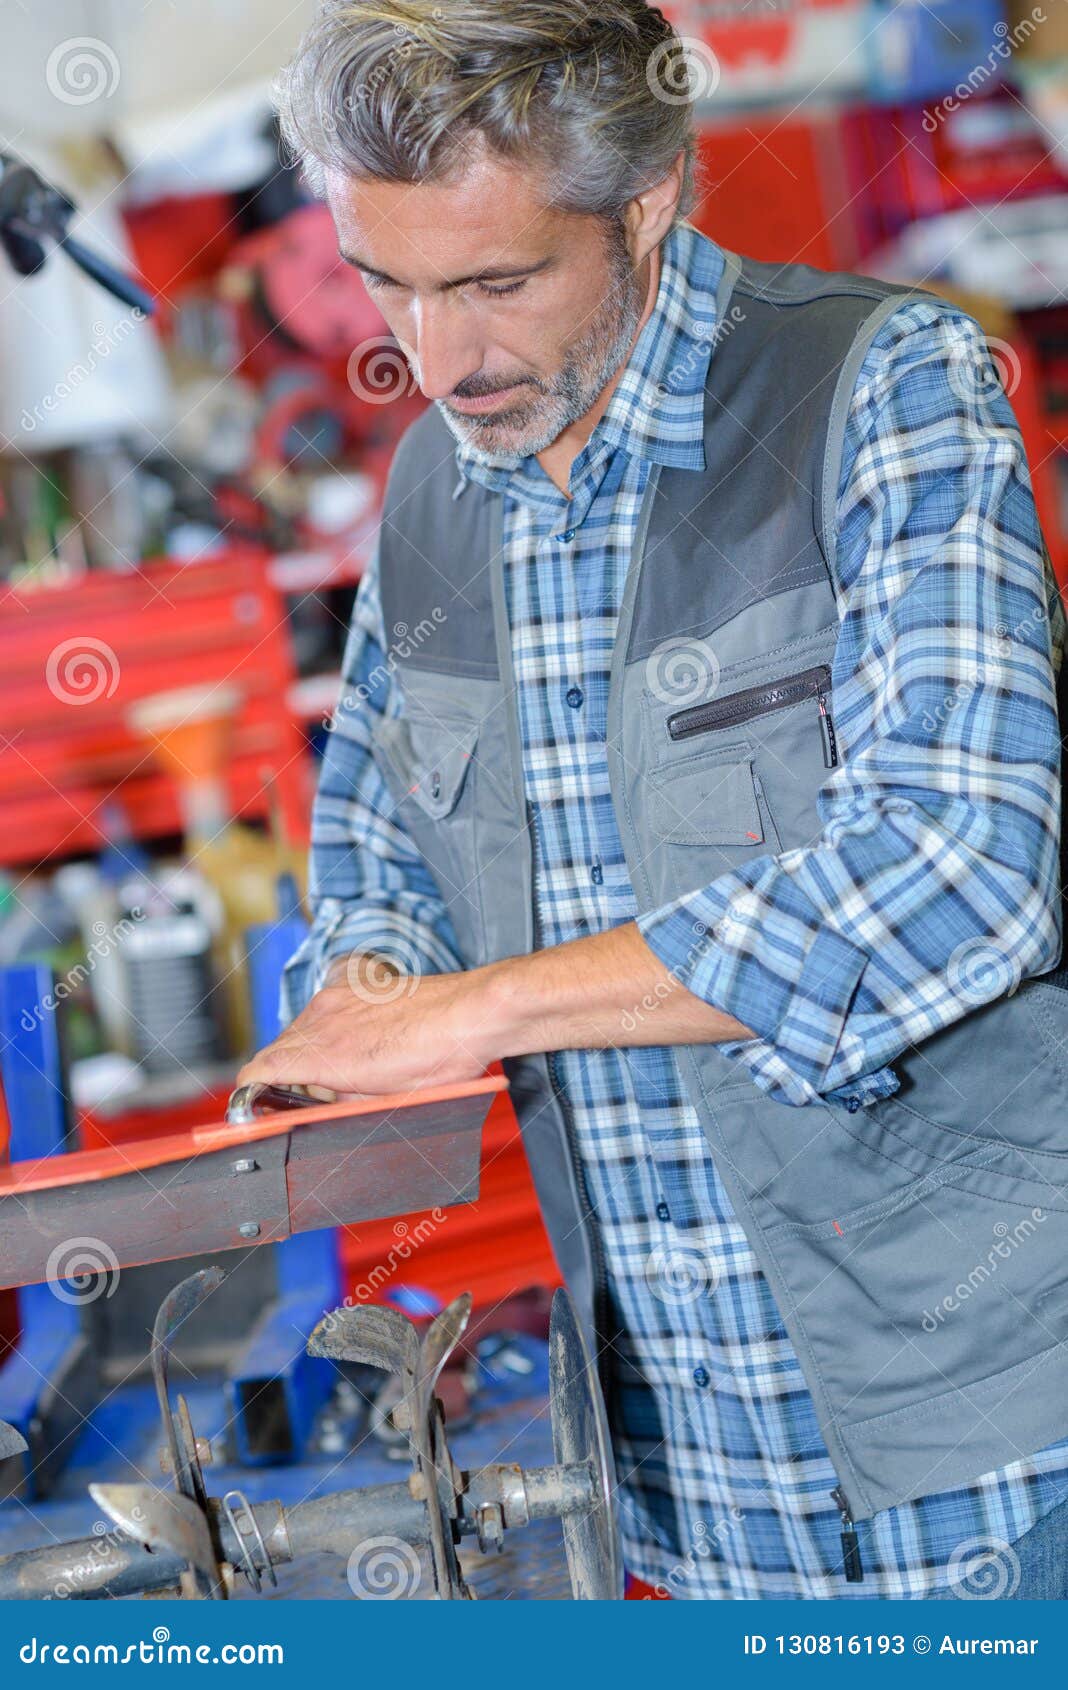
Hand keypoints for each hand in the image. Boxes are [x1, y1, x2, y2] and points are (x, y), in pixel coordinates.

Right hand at [235, 952, 500, 1096]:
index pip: (261, 1069)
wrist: (474, 1014)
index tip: (251, 1104)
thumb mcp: (386, 1101)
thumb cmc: (441, 1058)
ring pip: (303, 1027)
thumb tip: (326, 1105)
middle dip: (288, 1075)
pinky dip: (332, 1025)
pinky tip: (359, 1039)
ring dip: (312, 1049)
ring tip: (347, 1069)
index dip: (251, 1092)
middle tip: (314, 1097)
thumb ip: (342, 1104)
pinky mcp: (357, 982)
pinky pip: (326, 1006)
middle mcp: (323, 1017)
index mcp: (324, 1052)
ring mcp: (339, 994)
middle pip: (280, 1049)